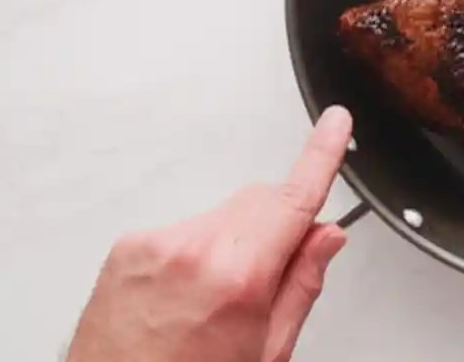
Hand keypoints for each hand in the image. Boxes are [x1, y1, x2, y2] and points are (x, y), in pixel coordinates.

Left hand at [68, 106, 353, 361]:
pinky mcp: (128, 248)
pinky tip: (183, 297)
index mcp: (237, 278)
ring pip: (222, 215)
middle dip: (277, 224)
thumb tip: (325, 238)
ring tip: (214, 301)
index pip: (293, 199)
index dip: (321, 155)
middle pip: (259, 201)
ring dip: (233, 241)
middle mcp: (192, 251)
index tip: (335, 123)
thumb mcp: (266, 352)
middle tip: (272, 278)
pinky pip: (183, 230)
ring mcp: (154, 245)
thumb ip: (300, 285)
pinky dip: (194, 252)